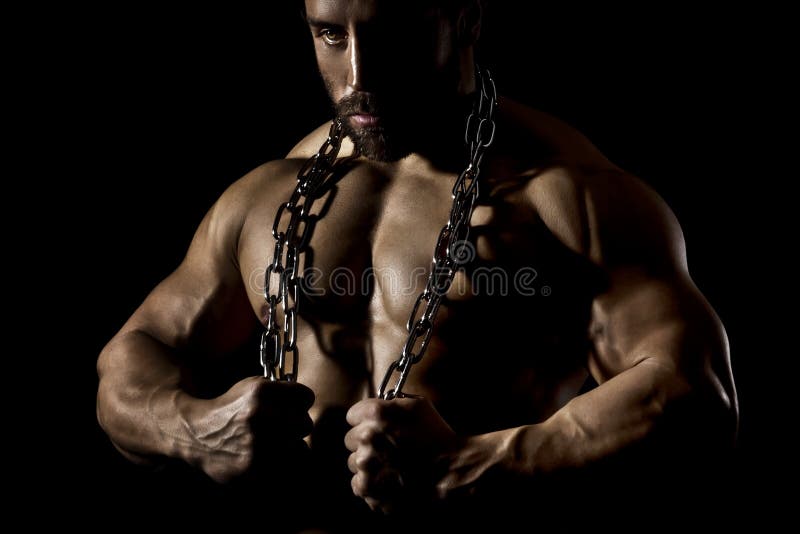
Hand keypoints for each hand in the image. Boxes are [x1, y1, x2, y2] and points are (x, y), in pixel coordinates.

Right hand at [186, 376, 313, 482]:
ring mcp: (257, 446)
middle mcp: (260, 417)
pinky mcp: (255, 471)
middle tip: (282, 426)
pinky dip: (282, 464)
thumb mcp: (252, 386)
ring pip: (300, 448)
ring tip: (274, 442)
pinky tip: (269, 456)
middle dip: (295, 424)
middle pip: (306, 423)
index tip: (291, 406)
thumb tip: (308, 401)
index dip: (299, 401)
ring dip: (290, 446)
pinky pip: (288, 469)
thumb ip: (282, 390)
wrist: (198, 436)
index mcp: (260, 392)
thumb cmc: (231, 409)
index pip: (306, 397)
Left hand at [344, 396, 459, 512]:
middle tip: (388, 447)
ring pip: (354, 463)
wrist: (453, 470)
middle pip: (350, 439)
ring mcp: (365, 466)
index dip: (365, 420)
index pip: (352, 415)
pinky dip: (371, 484)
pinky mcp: (368, 489)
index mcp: (375, 414)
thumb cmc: (437, 435)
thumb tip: (376, 405)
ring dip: (369, 464)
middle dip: (367, 442)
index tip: (378, 427)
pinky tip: (391, 480)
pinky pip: (358, 484)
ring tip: (392, 465)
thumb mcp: (417, 405)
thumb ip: (390, 402)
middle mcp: (366, 437)